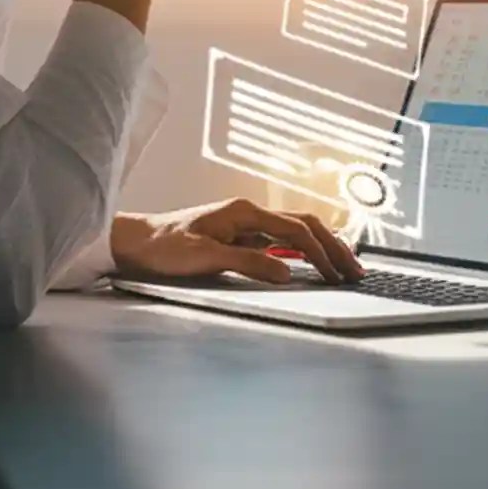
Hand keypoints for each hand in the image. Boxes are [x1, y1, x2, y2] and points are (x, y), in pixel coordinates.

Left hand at [109, 199, 365, 284]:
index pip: (296, 231)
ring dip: (322, 247)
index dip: (320, 253)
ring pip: (296, 231)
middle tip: (355, 271)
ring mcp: (245, 225)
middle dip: (334, 247)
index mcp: (244, 212)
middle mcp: (249, 214)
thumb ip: (248, 263)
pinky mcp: (239, 237)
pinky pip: (281, 241)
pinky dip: (304, 251)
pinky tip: (313, 263)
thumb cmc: (161, 248)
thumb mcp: (204, 258)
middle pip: (305, 225)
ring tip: (344, 267)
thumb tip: (288, 272)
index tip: (336, 275)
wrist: (132, 243)